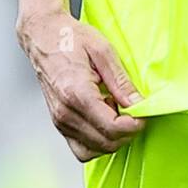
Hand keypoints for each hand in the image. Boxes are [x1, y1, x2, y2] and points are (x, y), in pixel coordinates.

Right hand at [17, 8, 145, 161]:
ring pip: (94, 150)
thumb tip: (138, 103)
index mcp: (76, 93)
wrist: (43, 37)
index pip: (111, 127)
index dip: (134, 124)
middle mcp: (65, 113)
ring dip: (112, 137)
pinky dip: (98, 140)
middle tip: (133, 110)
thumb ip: (121, 81)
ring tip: (114, 109)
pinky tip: (103, 117)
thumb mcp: (103, 50)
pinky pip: (82, 148)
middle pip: (105, 143)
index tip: (144, 114)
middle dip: (126, 132)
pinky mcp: (59, 124)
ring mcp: (59, 121)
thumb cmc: (69, 39)